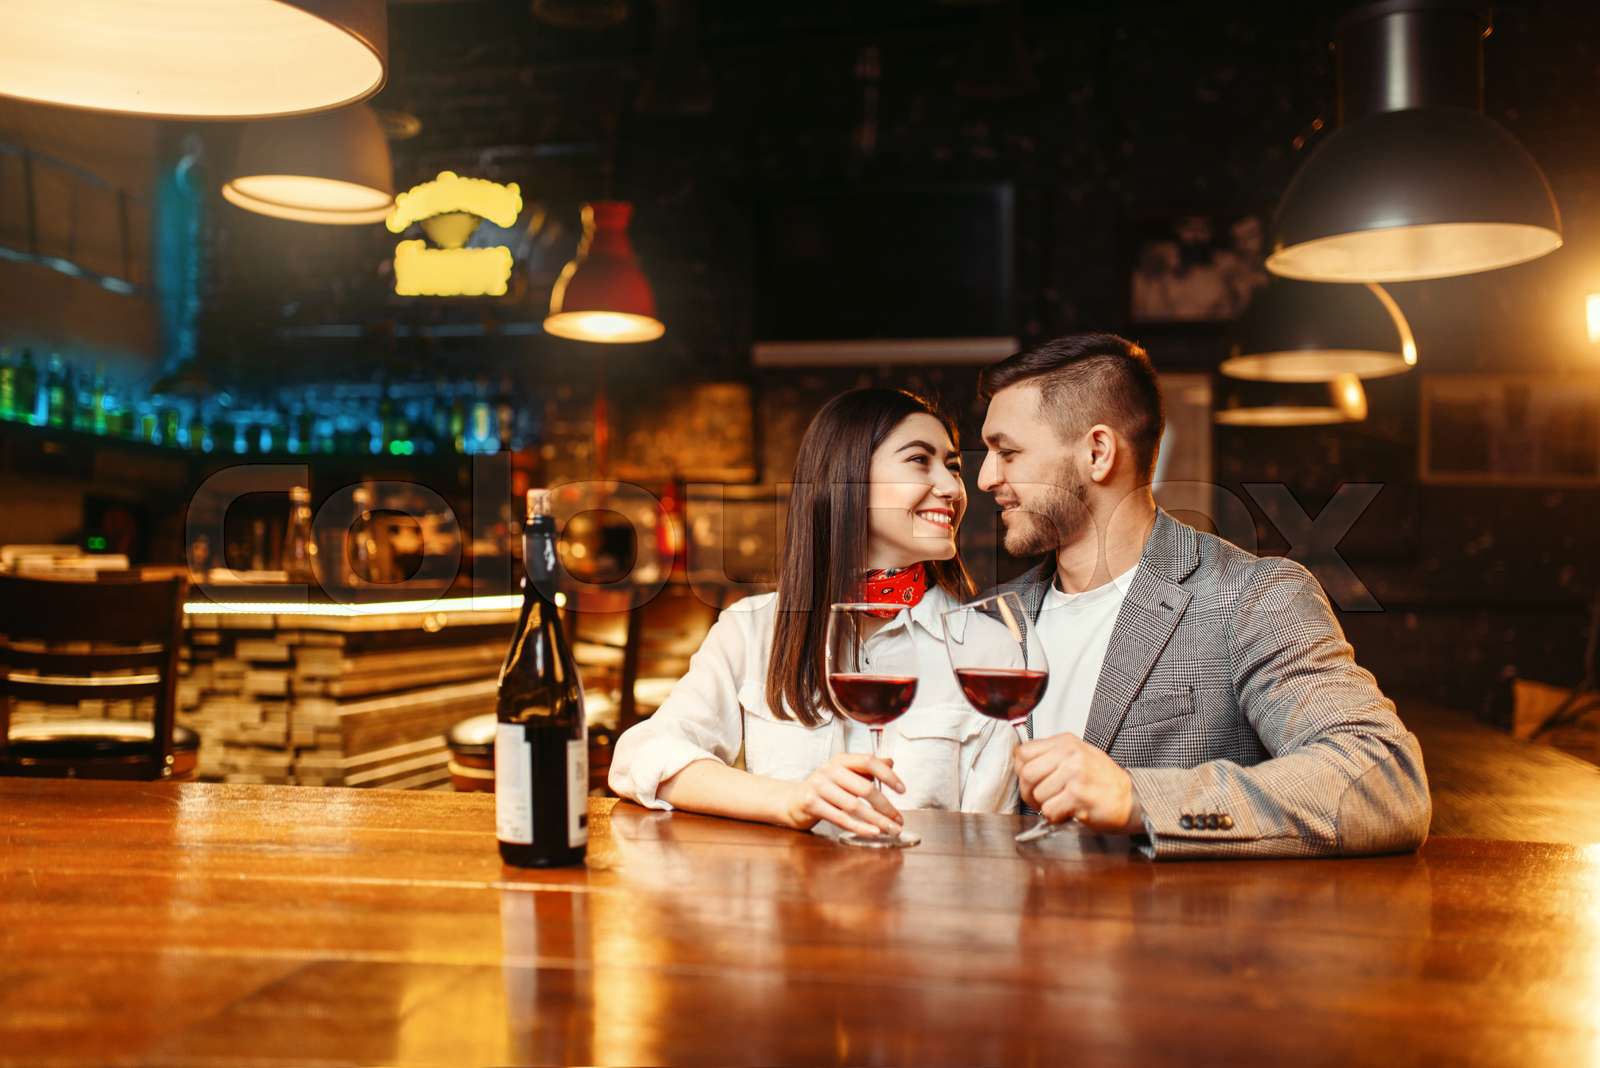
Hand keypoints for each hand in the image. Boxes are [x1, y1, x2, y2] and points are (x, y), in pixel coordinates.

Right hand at [785, 753, 906, 836]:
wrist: (792, 800)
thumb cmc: (824, 788)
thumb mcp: (844, 774)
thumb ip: (866, 769)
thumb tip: (891, 761)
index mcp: (840, 760)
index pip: (868, 761)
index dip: (887, 774)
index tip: (902, 789)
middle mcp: (829, 770)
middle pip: (864, 787)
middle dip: (885, 806)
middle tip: (899, 820)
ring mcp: (818, 786)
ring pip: (854, 805)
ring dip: (876, 820)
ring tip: (891, 829)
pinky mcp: (811, 803)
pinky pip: (840, 817)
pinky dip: (859, 826)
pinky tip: (872, 832)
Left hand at [1015, 733, 1142, 833]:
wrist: (1131, 798)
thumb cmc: (1104, 781)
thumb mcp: (1077, 756)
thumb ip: (1050, 757)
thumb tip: (1021, 765)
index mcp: (1065, 742)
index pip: (1023, 752)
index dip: (1022, 771)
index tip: (1032, 780)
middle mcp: (1069, 754)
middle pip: (1026, 774)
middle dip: (1030, 792)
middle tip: (1043, 799)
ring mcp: (1074, 773)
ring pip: (1037, 795)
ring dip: (1045, 806)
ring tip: (1061, 804)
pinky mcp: (1078, 795)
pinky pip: (1049, 810)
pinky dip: (1056, 817)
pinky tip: (1068, 812)